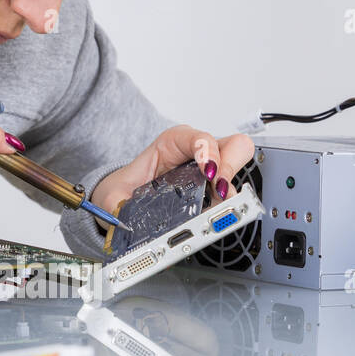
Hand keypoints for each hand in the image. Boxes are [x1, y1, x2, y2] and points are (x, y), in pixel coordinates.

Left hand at [90, 124, 254, 217]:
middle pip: (232, 145)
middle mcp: (194, 152)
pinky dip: (231, 201)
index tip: (207, 172)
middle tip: (218, 190)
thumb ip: (117, 205)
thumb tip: (125, 218)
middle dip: (229, 167)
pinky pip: (233, 188)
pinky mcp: (214, 187)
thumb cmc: (124, 189)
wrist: (122, 200)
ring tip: (220, 204)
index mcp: (171, 143)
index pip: (198, 137)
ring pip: (239, 164)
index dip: (207, 152)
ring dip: (234, 185)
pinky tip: (218, 212)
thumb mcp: (115, 194)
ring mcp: (208, 168)